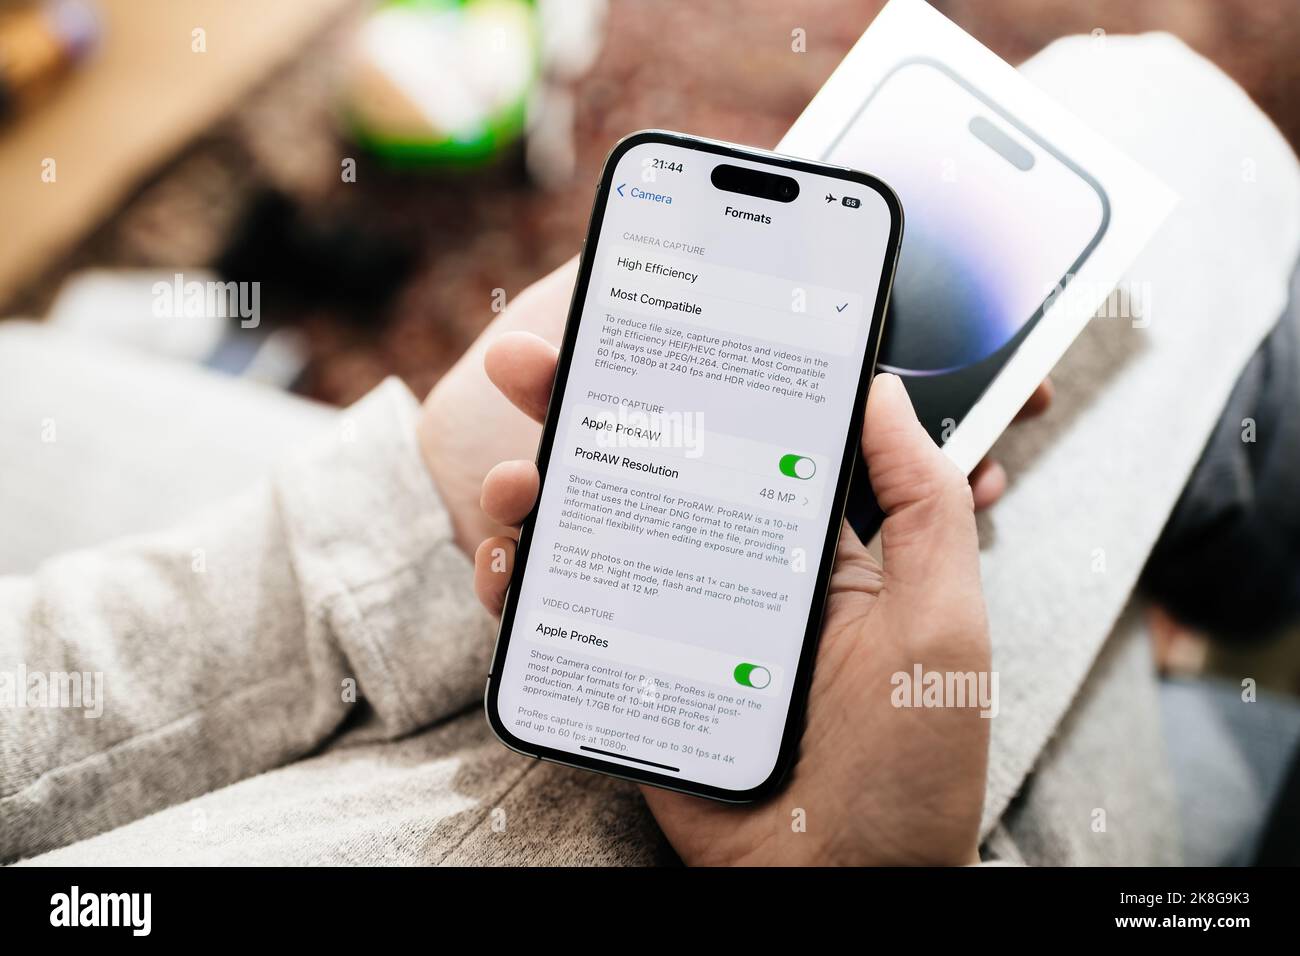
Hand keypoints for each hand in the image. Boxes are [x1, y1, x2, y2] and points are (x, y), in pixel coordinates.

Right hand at [472, 331, 993, 865]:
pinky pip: (564, 616)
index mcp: (808, 541)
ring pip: (590, 532)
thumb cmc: (908, 763)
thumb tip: (884, 389)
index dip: (690, 374)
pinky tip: (510, 564)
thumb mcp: (940, 620)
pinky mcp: (629, 673)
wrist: (840, 886)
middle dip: (583, 409)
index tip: (643, 318)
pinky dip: (521, 583)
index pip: (739, 432)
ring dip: (536, 492)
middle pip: (647, 466)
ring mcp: (675, 619)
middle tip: (530, 364)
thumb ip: (922, 503)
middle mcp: (732, 566)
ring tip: (516, 483)